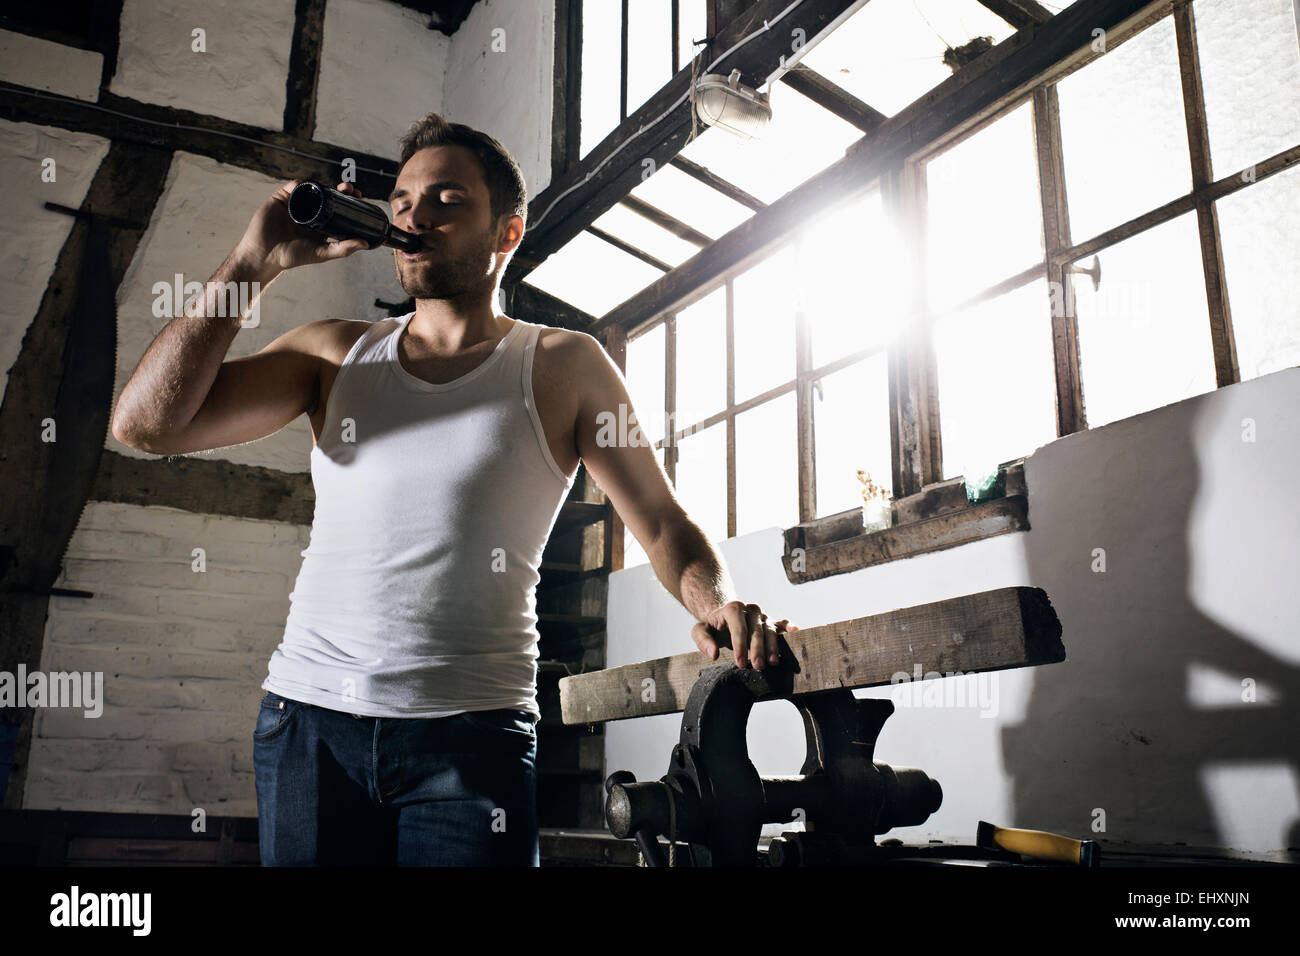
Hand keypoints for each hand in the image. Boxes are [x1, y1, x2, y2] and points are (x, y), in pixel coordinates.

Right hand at [234, 180, 368, 279]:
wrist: (264, 254)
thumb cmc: (292, 256)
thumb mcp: (321, 253)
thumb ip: (342, 249)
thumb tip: (365, 244)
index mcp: (320, 223)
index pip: (338, 208)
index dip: (349, 201)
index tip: (359, 196)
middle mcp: (309, 211)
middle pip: (328, 195)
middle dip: (341, 190)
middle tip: (350, 189)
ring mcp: (295, 203)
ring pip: (313, 188)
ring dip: (326, 183)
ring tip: (338, 186)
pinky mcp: (281, 198)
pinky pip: (293, 186)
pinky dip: (303, 183)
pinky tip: (313, 184)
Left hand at [691, 601, 796, 669]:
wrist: (724, 617)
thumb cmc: (713, 626)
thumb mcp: (700, 631)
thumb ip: (703, 640)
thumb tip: (714, 654)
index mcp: (733, 608)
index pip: (738, 628)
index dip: (740, 646)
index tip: (740, 664)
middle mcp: (750, 609)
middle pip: (756, 630)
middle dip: (757, 650)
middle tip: (758, 667)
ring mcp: (763, 615)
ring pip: (770, 629)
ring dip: (772, 646)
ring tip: (773, 662)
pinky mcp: (772, 621)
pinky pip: (782, 623)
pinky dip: (789, 627)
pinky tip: (795, 632)